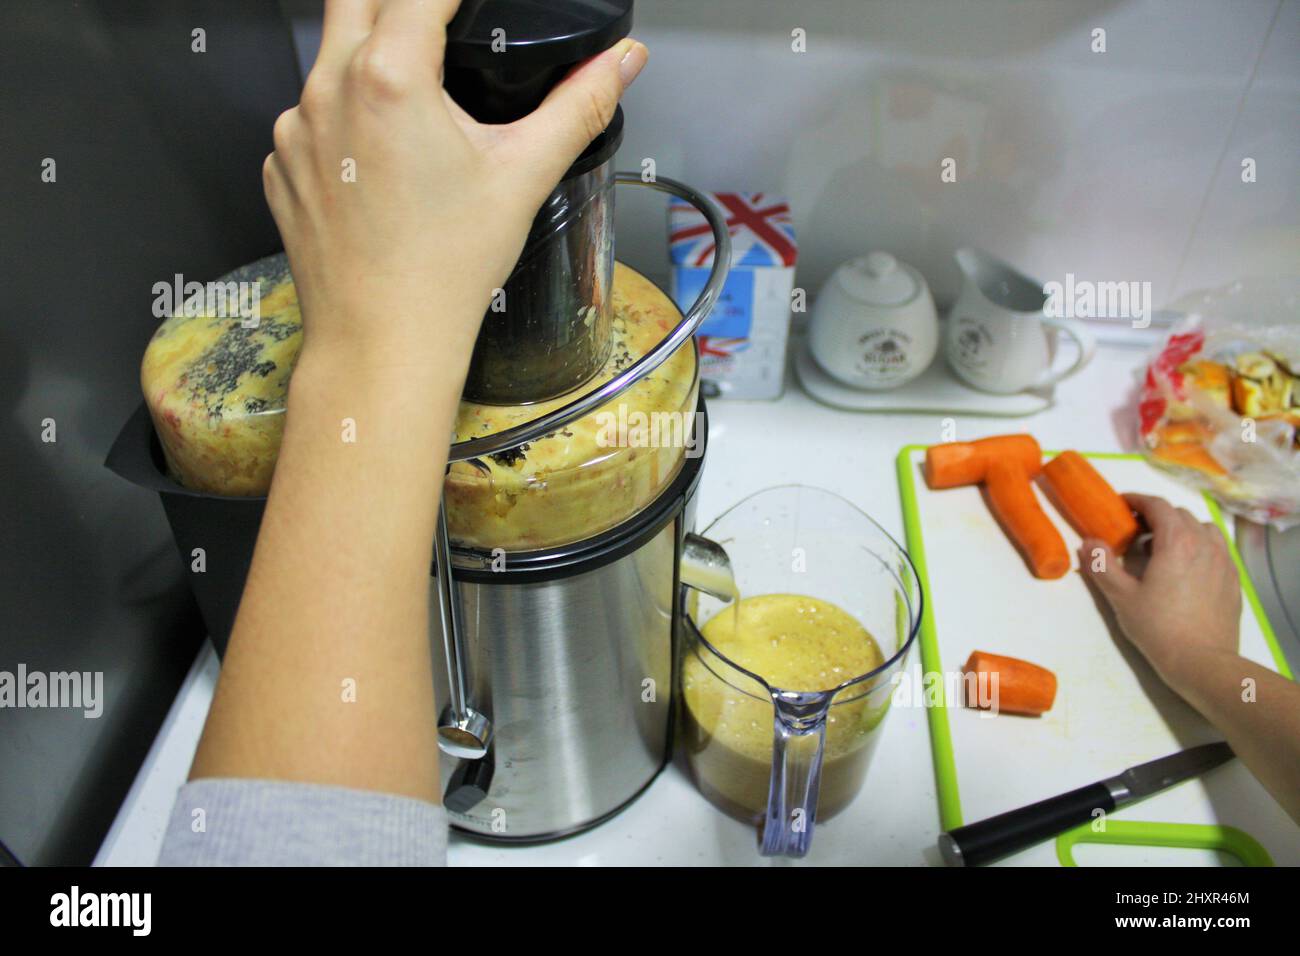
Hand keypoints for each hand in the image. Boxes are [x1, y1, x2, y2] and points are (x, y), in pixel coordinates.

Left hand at [263, 0, 645, 370]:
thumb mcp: (524, 176)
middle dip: (403, 3)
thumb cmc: (446, 268)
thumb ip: (578, 105)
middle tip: (443, 27)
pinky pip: (309, 114)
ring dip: (370, 56)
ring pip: (329, 55)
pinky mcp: (281, 165)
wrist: (382, 341)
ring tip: (418, 101)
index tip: (471, 4)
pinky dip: (343, 115)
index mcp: (389, 77)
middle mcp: (326, 90)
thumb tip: (623, 61)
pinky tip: (381, 160)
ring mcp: (294, 128)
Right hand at [1079, 493, 1241, 691]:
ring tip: (1165, 548)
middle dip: (1157, 516)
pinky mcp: (1233, 580)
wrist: (1203, 662)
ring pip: (1204, 529)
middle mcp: (1205, 544)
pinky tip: (1187, 569)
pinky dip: (1200, 547)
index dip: (1138, 500)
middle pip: (1181, 515)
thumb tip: (1088, 543)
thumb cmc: (1159, 628)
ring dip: (1183, 529)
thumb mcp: (1120, 597)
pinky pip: (1218, 550)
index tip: (1122, 505)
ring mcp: (1223, 562)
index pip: (1158, 506)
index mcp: (1177, 542)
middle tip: (1136, 532)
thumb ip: (1102, 566)